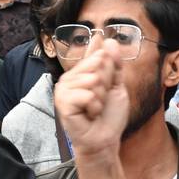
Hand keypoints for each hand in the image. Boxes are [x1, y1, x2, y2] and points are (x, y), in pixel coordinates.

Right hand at [54, 36, 130, 158]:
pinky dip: (95, 107)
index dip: (110, 72)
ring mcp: (63, 89)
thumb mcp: (116, 85)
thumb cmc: (109, 115)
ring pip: (93, 79)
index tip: (107, 88)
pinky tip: (89, 114)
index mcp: (80, 72)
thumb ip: (113, 63)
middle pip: (98, 64)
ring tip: (95, 108)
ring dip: (101, 98)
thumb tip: (107, 39)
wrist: (105, 139)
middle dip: (106, 85)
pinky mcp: (62, 102)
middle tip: (101, 101)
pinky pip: (88, 94)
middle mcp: (69, 77)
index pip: (100, 55)